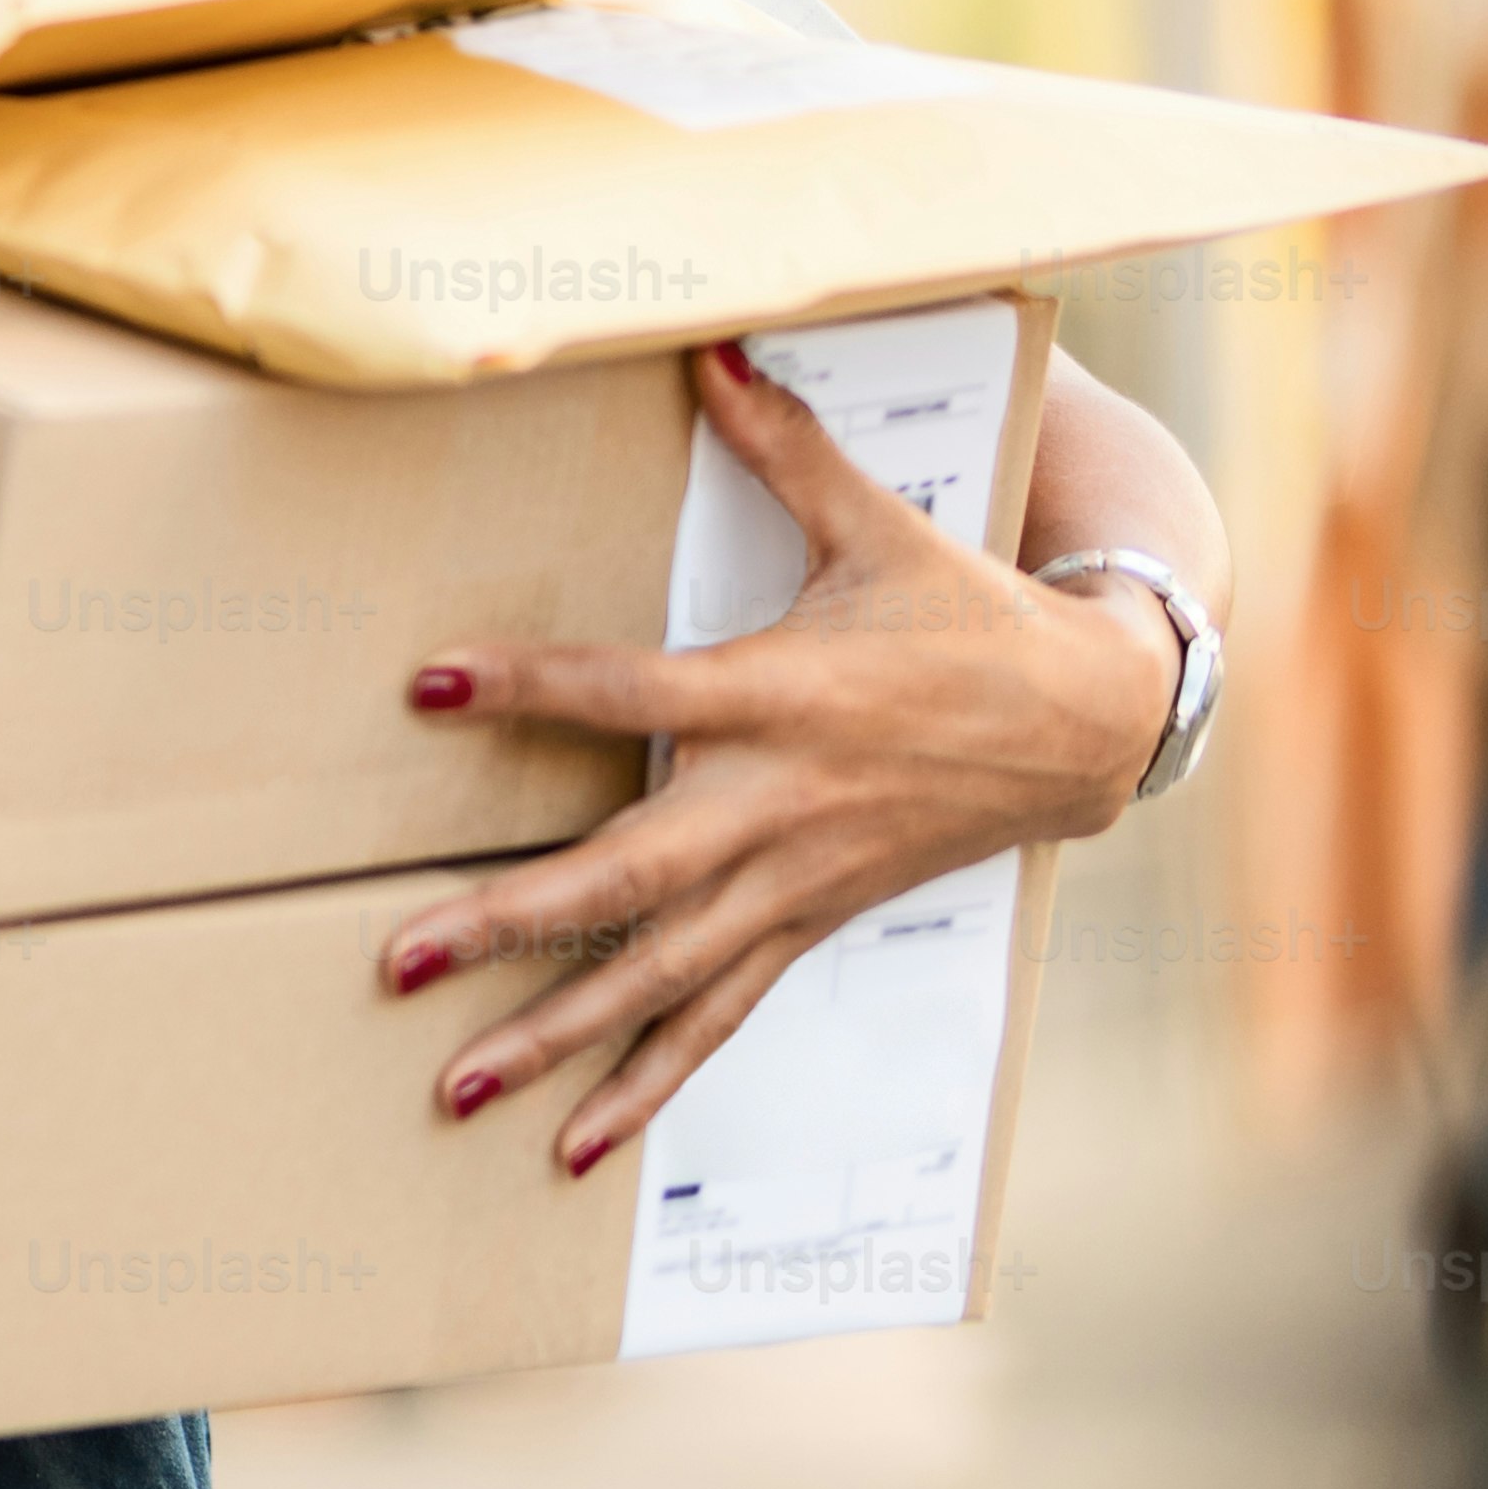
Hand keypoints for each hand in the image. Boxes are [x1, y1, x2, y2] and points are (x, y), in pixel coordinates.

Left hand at [379, 336, 1181, 1180]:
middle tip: (395, 957)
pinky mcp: (808, 926)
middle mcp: (771, 806)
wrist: (1092, 722)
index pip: (630, 692)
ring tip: (449, 1085)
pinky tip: (572, 1147)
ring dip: (553, 1036)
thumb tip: (713, 341)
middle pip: (623, 876)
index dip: (532, 686)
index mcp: (774, 696)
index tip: (429, 682)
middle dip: (507, 923)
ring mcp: (789, 883)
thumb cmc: (966, 615)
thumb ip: (782, 441)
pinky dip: (647, 1084)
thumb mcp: (878, 524)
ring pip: (657, 976)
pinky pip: (715, 1018)